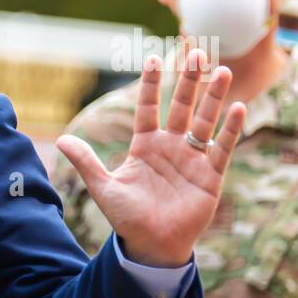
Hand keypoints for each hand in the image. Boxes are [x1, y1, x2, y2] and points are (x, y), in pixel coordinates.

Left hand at [56, 48, 244, 267]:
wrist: (151, 246)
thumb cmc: (127, 218)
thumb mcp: (103, 188)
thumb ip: (85, 162)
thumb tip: (60, 139)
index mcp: (145, 146)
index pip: (147, 108)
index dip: (151, 85)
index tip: (152, 58)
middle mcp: (171, 147)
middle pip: (181, 106)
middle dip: (188, 80)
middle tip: (195, 50)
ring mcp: (192, 159)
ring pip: (204, 121)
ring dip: (213, 97)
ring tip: (222, 70)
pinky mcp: (211, 175)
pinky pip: (222, 147)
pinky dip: (230, 129)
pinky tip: (238, 107)